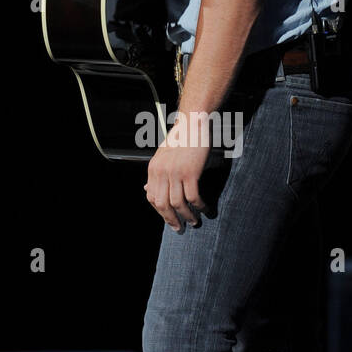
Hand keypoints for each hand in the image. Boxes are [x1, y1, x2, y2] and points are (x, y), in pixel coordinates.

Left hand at [144, 114, 209, 231]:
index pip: (151, 197)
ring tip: (194, 222)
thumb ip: (156, 175)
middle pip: (163, 204)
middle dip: (171, 219)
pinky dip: (200, 206)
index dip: (160, 211)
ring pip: (178, 204)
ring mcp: (175, 173)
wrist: (193, 123)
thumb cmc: (181, 139)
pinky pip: (193, 197)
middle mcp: (161, 172)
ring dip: (187, 216)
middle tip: (179, 228)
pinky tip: (205, 209)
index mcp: (153, 169)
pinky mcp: (190, 172)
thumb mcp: (163, 156)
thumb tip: (145, 191)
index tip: (169, 219)